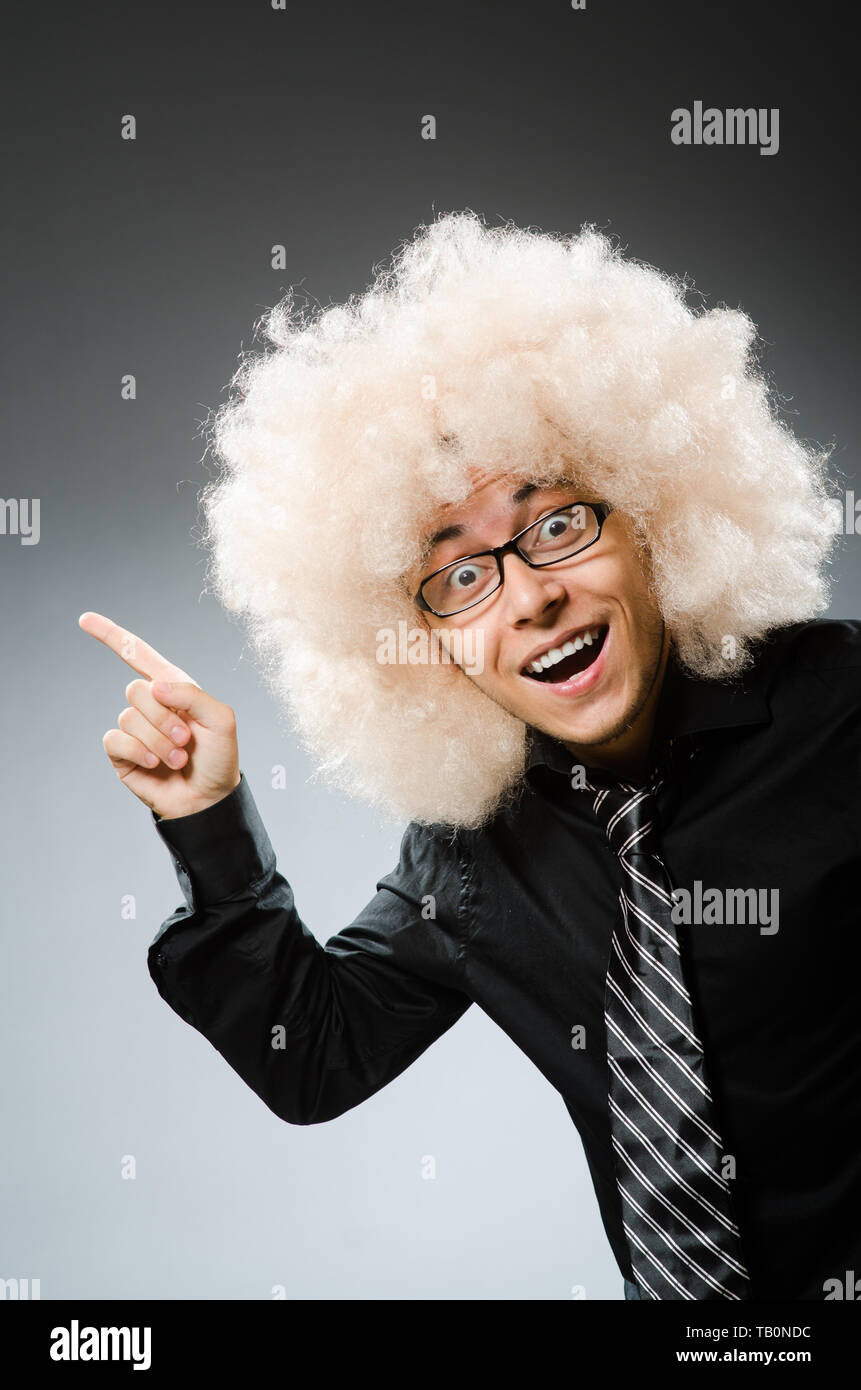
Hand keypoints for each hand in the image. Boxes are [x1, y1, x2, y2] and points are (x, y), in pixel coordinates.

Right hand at [79, 611, 241, 819]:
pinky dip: (137, 751)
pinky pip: (115, 740)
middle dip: (163, 718)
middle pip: (136, 690)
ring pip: (128, 718)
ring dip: (157, 741)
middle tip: (186, 741)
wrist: (209, 800)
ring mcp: (135, 730)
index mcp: (174, 689)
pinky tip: (154, 764)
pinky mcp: (122, 755)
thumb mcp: (220, 720)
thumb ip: (191, 695)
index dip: (112, 636)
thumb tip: (153, 687)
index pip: (138, 655)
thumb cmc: (219, 758)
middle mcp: (151, 706)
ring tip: (179, 758)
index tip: (84, 619)